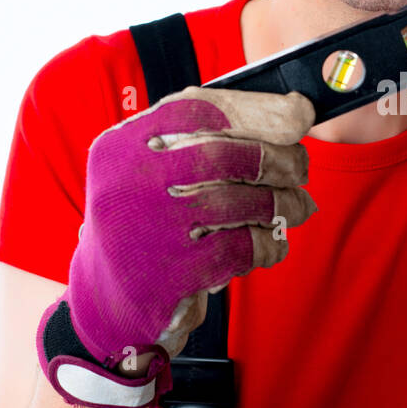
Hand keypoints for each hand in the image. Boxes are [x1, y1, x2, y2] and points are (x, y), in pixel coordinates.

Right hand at [37, 86, 317, 388]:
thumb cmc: (147, 220)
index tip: (298, 117)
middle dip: (277, 159)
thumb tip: (291, 116)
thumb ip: (204, 139)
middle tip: (300, 168)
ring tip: (298, 207)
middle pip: (222, 156)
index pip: (199, 110)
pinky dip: (268, 244)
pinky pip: (238, 249)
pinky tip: (274, 244)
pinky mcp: (168, 275)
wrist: (106, 297)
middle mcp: (127, 184)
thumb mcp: (154, 171)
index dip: (259, 111)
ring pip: (236, 204)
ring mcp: (146, 231)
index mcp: (122, 146)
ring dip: (281, 204)